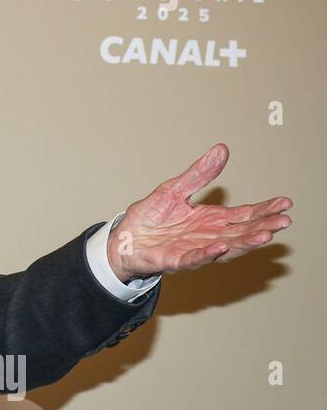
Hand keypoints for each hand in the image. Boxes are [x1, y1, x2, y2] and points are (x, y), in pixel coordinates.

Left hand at [107, 143, 291, 282]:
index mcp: (211, 220)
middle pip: (241, 232)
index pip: (244, 215)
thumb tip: (221, 149)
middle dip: (263, 227)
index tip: (285, 203)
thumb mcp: (175, 189)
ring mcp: (193, 250)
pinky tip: (220, 247)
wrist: (123, 238)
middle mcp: (207, 236)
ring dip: (244, 243)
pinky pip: (193, 258)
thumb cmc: (151, 217)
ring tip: (264, 235)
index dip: (264, 210)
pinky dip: (207, 254)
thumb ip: (199, 174)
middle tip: (284, 221)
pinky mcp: (174, 260)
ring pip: (225, 248)